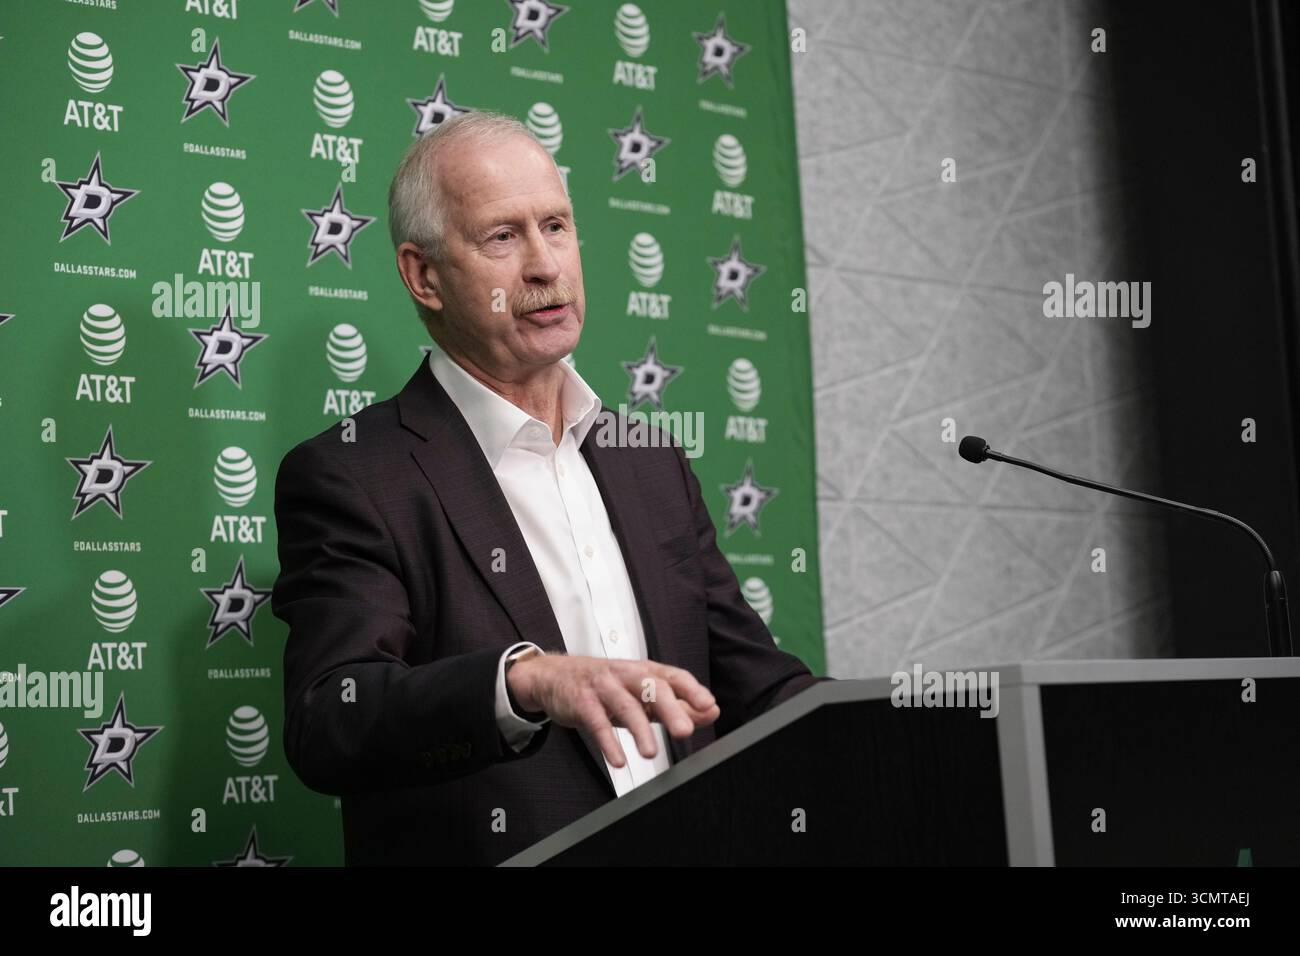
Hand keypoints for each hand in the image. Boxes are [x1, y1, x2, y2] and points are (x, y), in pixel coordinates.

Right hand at [508, 655, 719, 766]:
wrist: (553, 676)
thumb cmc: (603, 684)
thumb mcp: (640, 692)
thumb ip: (676, 704)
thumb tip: (710, 711)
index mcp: (644, 671)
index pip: (673, 676)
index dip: (692, 690)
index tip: (708, 706)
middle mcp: (626, 674)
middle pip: (651, 687)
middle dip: (670, 709)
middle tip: (685, 731)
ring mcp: (603, 686)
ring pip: (625, 705)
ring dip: (640, 730)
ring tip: (651, 753)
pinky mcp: (581, 701)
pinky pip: (596, 722)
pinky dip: (608, 743)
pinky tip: (618, 760)